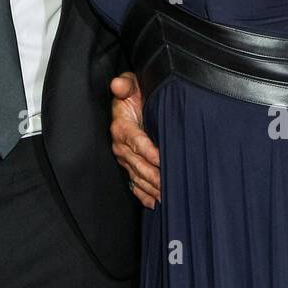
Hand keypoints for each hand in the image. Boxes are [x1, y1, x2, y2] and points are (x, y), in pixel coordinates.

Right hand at [111, 72, 159, 208]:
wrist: (127, 101)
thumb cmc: (132, 93)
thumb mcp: (130, 84)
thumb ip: (125, 84)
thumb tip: (118, 84)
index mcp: (121, 126)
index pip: (137, 142)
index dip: (149, 152)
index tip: (163, 160)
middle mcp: (120, 145)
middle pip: (138, 164)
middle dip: (153, 176)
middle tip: (169, 186)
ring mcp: (124, 158)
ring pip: (137, 177)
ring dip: (150, 188)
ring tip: (165, 197)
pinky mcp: (127, 165)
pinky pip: (133, 183)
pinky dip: (142, 194)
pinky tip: (152, 203)